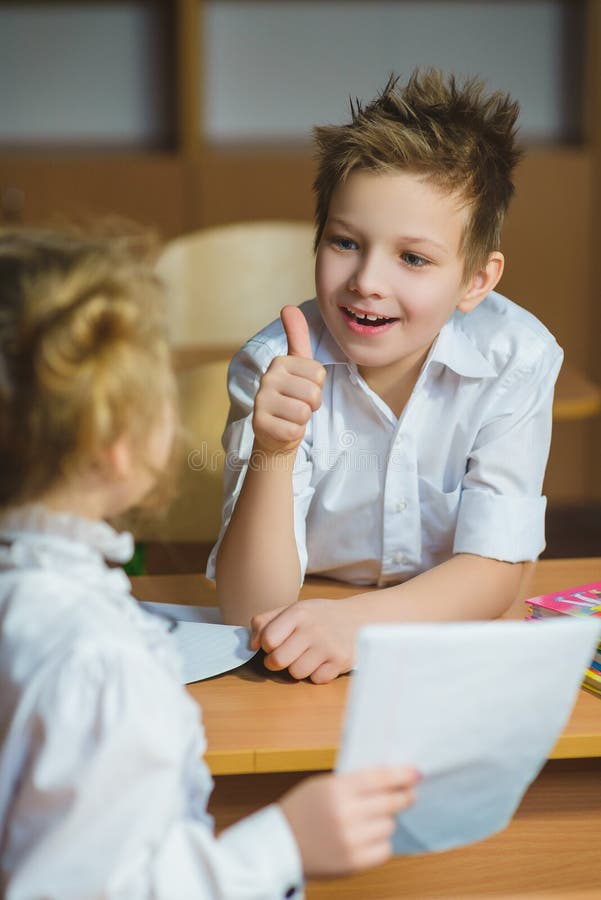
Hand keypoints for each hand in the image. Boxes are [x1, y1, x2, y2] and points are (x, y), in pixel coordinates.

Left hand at [251, 598, 361, 682]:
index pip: (268, 639)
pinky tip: (323, 662)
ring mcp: (328, 646)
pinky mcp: (341, 661)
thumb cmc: (319, 617)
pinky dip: (317, 674)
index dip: (267, 646)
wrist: (359, 618)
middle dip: (277, 662)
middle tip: (286, 656)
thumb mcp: (294, 609)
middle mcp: (313, 628)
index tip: (275, 644)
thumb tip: (252, 644)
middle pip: (278, 660)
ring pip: (296, 673)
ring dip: (298, 669)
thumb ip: (267, 621)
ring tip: (308, 657)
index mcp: (298, 613)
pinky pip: (316, 680)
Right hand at [252, 306, 325, 455]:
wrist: (275, 433)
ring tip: (291, 416)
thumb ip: (297, 337)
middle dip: (312, 405)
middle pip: (312, 393)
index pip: (319, 375)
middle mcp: (266, 378)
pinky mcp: (260, 424)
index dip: (317, 387)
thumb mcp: (298, 367)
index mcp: (279, 362)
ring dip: (302, 419)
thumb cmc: (292, 397)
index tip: (303, 390)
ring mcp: (260, 401)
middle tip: (298, 405)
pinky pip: (294, 430)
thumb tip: (288, 307)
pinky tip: (283, 428)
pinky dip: (294, 433)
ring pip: (303, 412)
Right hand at [278, 766, 418, 877]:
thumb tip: (391, 778)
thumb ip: (354, 782)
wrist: (281, 845)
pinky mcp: (354, 863)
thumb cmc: (302, 810)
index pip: (379, 778)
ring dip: (384, 821)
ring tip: (368, 820)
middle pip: (391, 802)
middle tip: (408, 794)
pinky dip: (379, 842)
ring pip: (389, 826)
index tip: (416, 773)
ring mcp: (351, 841)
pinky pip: (384, 849)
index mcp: (336, 790)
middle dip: (403, 797)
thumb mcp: (323, 785)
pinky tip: (366, 837)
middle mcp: (345, 815)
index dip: (402, 774)